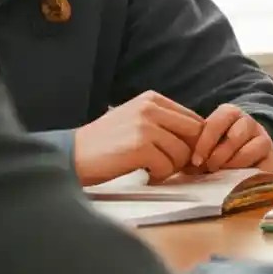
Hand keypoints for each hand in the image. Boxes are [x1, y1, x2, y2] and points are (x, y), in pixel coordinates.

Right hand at [73, 91, 203, 185]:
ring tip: (152, 169)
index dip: (194, 142)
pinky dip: (158, 175)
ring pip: (182, 152)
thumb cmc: (106, 144)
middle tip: (171, 165)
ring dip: (171, 167)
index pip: (194, 119)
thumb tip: (200, 141)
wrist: (72, 156)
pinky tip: (144, 174)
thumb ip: (166, 124)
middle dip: (188, 154)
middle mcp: (150, 107)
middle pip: (194, 134)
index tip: (183, 156)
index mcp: (152, 99)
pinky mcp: (139, 146)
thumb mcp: (137, 122)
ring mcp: (145, 125)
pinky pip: (166, 166)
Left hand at [188, 104, 272, 172]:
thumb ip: (193, 149)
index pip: (220, 119)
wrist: (239, 159)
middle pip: (236, 134)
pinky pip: (264, 163)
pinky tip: (236, 179)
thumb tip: (184, 162)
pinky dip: (248, 173)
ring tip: (223, 174)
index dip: (206, 140)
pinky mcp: (272, 156)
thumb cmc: (213, 152)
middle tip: (209, 168)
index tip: (196, 160)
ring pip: (253, 147)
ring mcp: (263, 138)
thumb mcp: (202, 146)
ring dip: (235, 163)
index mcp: (230, 114)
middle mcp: (249, 122)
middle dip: (220, 154)